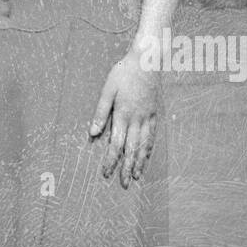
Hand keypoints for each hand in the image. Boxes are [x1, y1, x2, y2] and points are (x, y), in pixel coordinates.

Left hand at [88, 54, 160, 188]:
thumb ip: (100, 112)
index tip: (106, 174)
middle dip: (126, 168)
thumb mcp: (107, 90)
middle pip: (131, 149)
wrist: (147, 61)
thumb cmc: (123, 73)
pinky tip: (146, 156)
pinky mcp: (154, 113)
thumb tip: (92, 133)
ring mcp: (147, 117)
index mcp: (123, 115)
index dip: (110, 161)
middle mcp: (137, 120)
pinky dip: (149, 148)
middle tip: (124, 185)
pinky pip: (152, 135)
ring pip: (143, 145)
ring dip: (139, 162)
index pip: (116, 145)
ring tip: (137, 177)